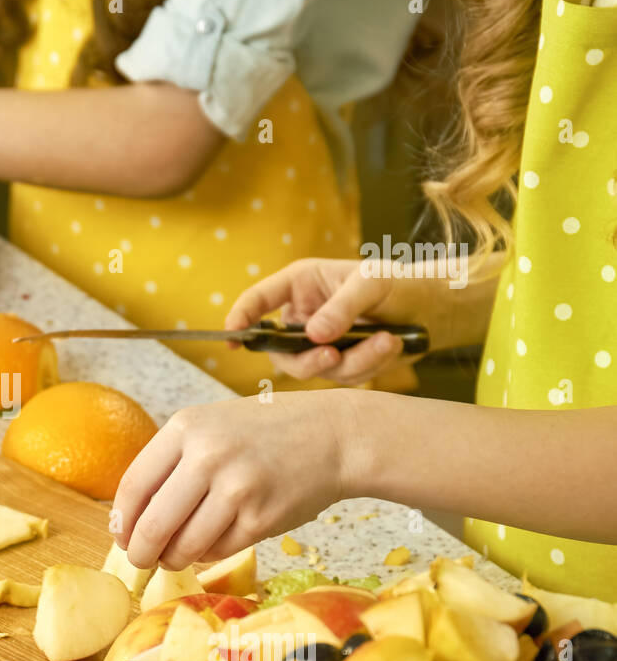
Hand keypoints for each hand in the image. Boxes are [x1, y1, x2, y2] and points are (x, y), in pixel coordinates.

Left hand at [112, 392, 359, 570]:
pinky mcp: (262, 519)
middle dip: (140, 552)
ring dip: (173, 559)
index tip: (121, 536)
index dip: (122, 520)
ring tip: (174, 556)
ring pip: (185, 546)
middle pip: (154, 524)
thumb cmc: (262, 434)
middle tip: (140, 560)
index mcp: (186, 428)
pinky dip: (208, 554)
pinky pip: (218, 551)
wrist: (332, 435)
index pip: (134, 486)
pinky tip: (211, 543)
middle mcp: (208, 456)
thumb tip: (128, 520)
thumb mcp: (209, 426)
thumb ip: (170, 463)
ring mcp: (237, 489)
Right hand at [225, 257, 432, 384]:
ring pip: (316, 369)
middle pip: (281, 351)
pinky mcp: (338, 364)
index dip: (240, 318)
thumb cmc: (397, 283)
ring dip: (353, 361)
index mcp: (299, 285)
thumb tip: (313, 336)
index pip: (258, 301)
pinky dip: (368, 366)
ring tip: (387, 342)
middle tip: (333, 356)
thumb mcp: (372, 282)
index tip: (232, 337)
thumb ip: (342, 307)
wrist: (430, 309)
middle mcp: (302, 317)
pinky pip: (342, 377)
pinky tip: (391, 346)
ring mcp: (318, 343)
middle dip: (307, 359)